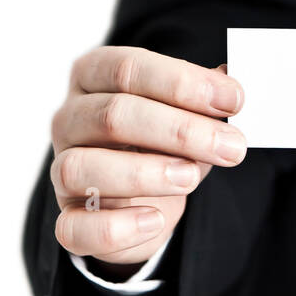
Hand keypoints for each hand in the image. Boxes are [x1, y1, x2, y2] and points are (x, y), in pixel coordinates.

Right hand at [49, 46, 245, 274]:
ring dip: (144, 173)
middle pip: (113, 115)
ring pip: (83, 167)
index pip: (127, 68)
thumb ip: (206, 100)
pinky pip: (74, 228)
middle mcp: (69, 119)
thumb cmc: (161, 143)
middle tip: (231, 146)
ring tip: (191, 177)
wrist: (141, 199)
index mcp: (94, 77)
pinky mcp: (68, 220)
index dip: (182, 83)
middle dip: (180, 130)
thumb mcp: (187, 114)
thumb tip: (231, 88)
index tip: (233, 100)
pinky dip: (116, 227)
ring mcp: (61, 170)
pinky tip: (154, 219)